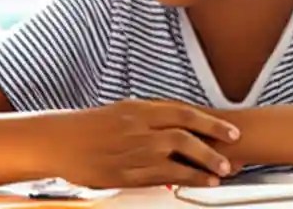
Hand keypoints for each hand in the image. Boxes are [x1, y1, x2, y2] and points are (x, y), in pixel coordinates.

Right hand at [38, 99, 239, 188]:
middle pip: (186, 135)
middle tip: (232, 154)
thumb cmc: (86, 126)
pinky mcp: (127, 173)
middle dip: (213, 145)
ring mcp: (134, 151)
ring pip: (178, 158)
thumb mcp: (119, 112)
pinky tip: (198, 182)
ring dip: (204, 166)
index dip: (210, 122)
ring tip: (221, 172)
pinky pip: (163, 177)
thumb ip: (147, 118)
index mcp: (138, 109)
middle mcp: (139, 128)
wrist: (59, 140)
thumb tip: (171, 123)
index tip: (229, 130)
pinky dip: (184, 180)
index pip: (183, 113)